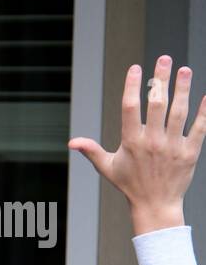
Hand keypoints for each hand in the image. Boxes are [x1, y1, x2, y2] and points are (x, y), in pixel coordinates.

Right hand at [69, 55, 205, 234]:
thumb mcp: (107, 167)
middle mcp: (152, 142)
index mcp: (131, 143)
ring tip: (185, 69)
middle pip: (157, 105)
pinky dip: (204, 112)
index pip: (130, 108)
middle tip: (164, 59)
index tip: (136, 69)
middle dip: (160, 80)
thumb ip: (91, 151)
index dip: (133, 87)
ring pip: (179, 112)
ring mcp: (172, 147)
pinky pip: (199, 128)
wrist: (156, 205)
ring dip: (182, 89)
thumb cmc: (130, 185)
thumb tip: (72, 142)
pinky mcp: (190, 153)